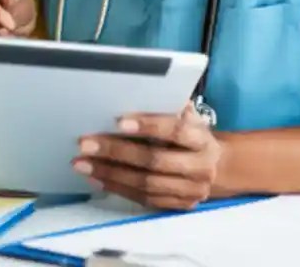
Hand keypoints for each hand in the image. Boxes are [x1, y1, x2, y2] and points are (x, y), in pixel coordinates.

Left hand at [73, 103, 223, 210]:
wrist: (215, 165)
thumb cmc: (190, 133)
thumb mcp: (186, 116)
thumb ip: (166, 107)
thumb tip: (131, 92)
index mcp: (202, 139)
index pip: (176, 130)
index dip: (148, 126)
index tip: (118, 121)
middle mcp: (201, 167)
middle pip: (155, 161)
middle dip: (116, 153)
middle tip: (85, 145)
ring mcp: (191, 190)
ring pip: (147, 185)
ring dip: (110, 174)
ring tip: (83, 164)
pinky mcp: (179, 205)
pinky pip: (145, 200)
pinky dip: (118, 189)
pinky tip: (98, 179)